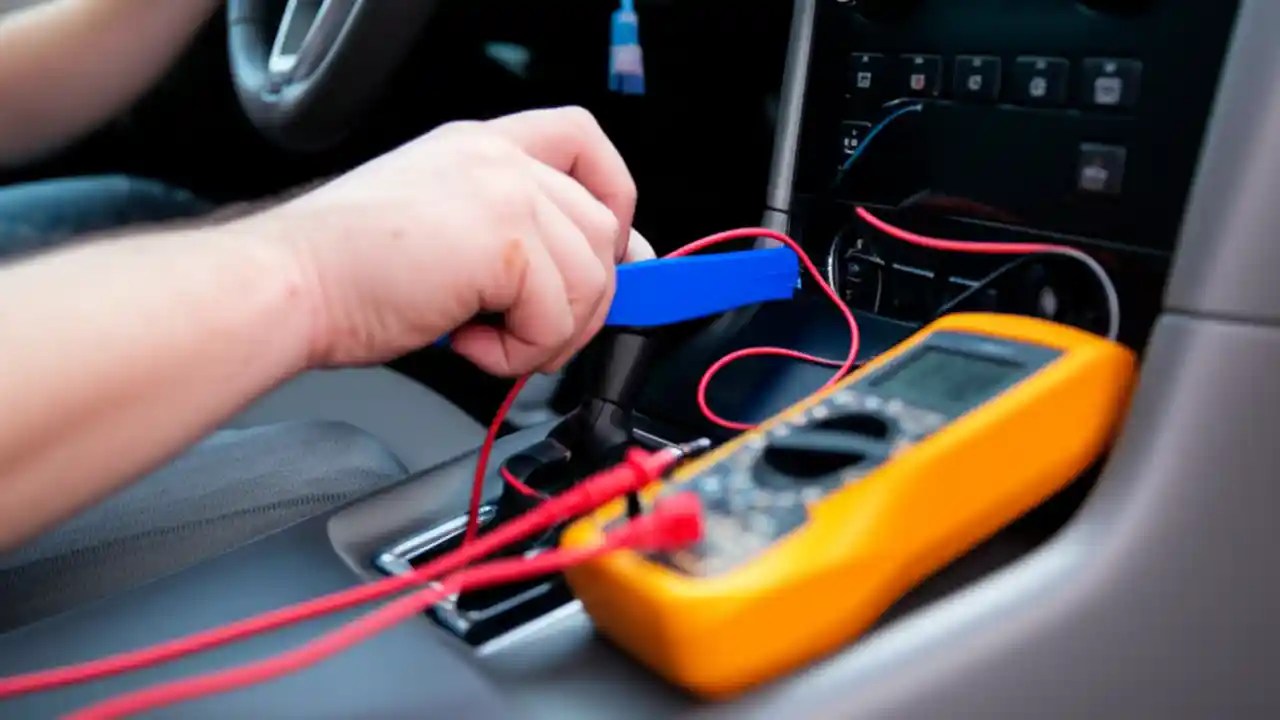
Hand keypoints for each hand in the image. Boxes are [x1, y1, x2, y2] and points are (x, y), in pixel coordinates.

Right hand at [259, 107, 653, 375]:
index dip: (614, 197)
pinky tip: (467, 344)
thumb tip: (592, 272)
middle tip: (528, 333)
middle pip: (602, 229)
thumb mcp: (442, 227)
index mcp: (481, 146)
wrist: (290, 285)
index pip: (583, 139)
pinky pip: (556, 320)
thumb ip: (512, 231)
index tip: (610, 251)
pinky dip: (519, 354)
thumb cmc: (344, 269)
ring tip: (486, 340)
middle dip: (583, 300)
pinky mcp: (505, 244)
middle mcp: (499, 160)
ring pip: (590, 282)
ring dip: (547, 335)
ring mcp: (505, 195)